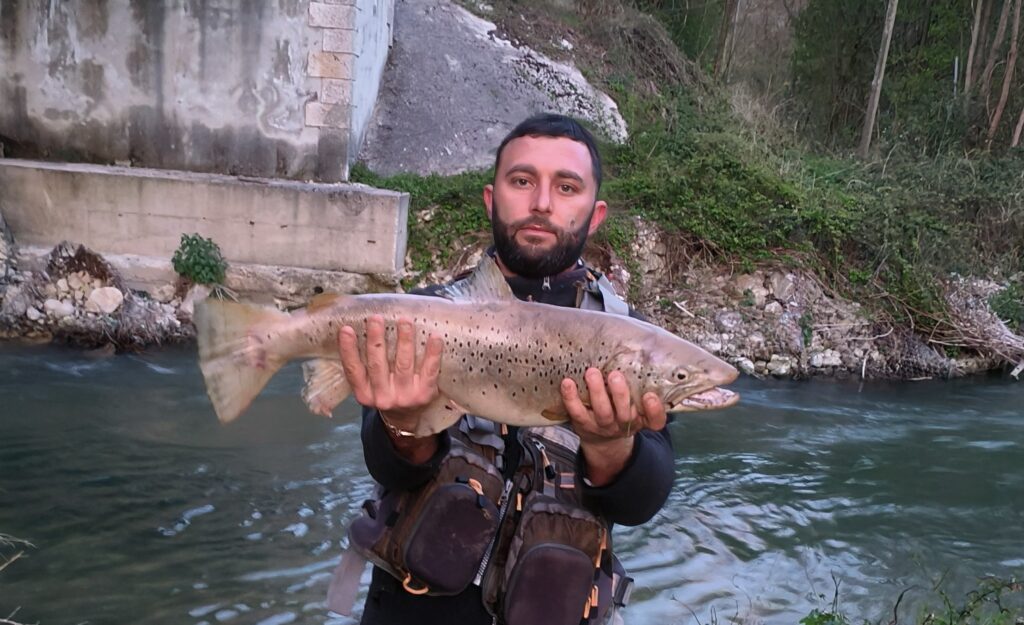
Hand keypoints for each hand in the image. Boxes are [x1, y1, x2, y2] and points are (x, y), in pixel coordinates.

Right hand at [338, 315, 443, 435]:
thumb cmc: (385, 392)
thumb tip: (358, 329)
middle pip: (378, 365)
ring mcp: (405, 396)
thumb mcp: (368, 387)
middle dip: (376, 340)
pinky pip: (430, 371)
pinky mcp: (425, 394)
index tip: (346, 329)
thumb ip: (363, 366)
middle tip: (376, 318)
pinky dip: (432, 353)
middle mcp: (383, 397)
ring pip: (403, 364)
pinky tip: (435, 337)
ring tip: (404, 321)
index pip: (353, 370)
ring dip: (404, 340)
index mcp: (364, 394)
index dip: (348, 350)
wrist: (406, 419)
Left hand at [560, 367, 667, 485]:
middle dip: (620, 394)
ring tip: (592, 373)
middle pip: (625, 414)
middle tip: (615, 375)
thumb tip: (634, 355)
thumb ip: (638, 387)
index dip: (654, 410)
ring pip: (602, 412)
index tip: (650, 396)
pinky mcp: (584, 424)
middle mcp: (624, 424)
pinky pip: (577, 413)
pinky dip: (571, 398)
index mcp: (641, 419)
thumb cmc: (620, 411)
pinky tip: (567, 383)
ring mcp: (603, 426)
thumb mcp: (635, 404)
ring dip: (597, 392)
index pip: (655, 421)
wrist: (601, 438)